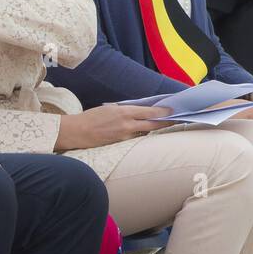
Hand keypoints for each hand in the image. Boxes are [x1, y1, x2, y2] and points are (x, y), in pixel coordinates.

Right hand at [55, 104, 172, 149]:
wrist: (76, 132)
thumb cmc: (90, 118)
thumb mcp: (109, 108)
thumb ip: (124, 110)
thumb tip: (139, 111)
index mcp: (123, 112)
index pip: (150, 112)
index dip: (164, 112)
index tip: (173, 110)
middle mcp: (126, 124)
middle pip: (153, 124)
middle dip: (166, 121)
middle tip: (176, 119)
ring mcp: (124, 136)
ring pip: (145, 132)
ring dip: (154, 128)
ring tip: (163, 125)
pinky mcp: (120, 144)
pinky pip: (136, 138)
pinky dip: (141, 134)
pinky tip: (145, 132)